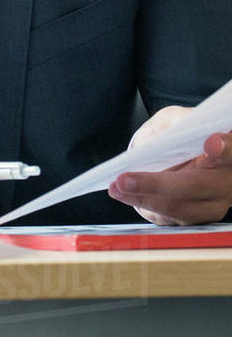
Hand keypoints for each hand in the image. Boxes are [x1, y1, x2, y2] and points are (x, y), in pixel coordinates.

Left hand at [108, 105, 231, 224]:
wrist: (186, 154)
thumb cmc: (183, 132)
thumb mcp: (178, 119)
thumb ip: (174, 124)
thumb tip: (156, 142)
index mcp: (229, 150)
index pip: (231, 150)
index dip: (224, 148)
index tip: (211, 143)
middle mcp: (227, 181)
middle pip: (197, 186)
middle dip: (157, 185)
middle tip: (124, 179)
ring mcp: (215, 203)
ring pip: (182, 208)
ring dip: (144, 199)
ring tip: (117, 187)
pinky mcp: (199, 217)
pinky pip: (172, 217)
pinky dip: (145, 205)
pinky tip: (124, 194)